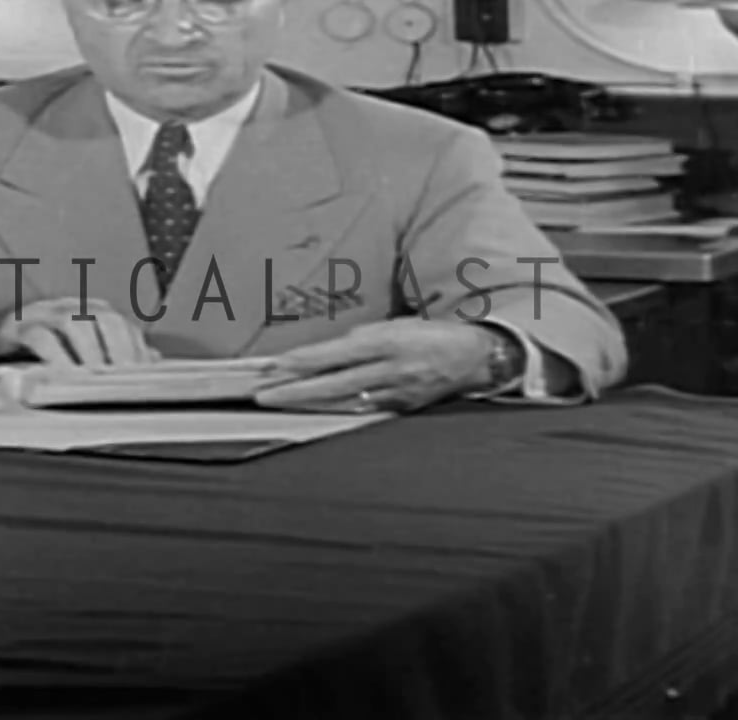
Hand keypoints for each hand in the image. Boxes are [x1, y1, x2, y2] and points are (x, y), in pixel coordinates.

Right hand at [0, 297, 159, 367]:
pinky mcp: (19, 324)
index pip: (123, 326)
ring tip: (96, 378)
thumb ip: (113, 351)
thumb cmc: (39, 341)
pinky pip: (40, 336)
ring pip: (75, 323)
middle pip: (106, 319)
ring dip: (89, 352)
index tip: (145, 378)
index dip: (136, 350)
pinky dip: (54, 356)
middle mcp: (73, 306)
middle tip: (124, 380)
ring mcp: (45, 312)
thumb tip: (154, 360)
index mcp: (92, 311)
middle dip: (118, 350)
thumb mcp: (78, 346)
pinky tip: (62, 375)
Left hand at [254, 318, 496, 412]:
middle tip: (262, 394)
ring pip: (343, 401)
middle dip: (295, 390)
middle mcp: (390, 368)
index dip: (303, 362)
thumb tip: (330, 353)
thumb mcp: (396, 325)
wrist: (475, 357)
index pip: (335, 354)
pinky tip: (315, 412)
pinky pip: (362, 410)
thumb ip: (363, 339)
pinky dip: (336, 410)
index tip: (274, 366)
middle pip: (333, 383)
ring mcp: (396, 392)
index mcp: (387, 341)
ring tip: (280, 401)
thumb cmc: (431, 335)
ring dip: (309, 402)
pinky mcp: (402, 408)